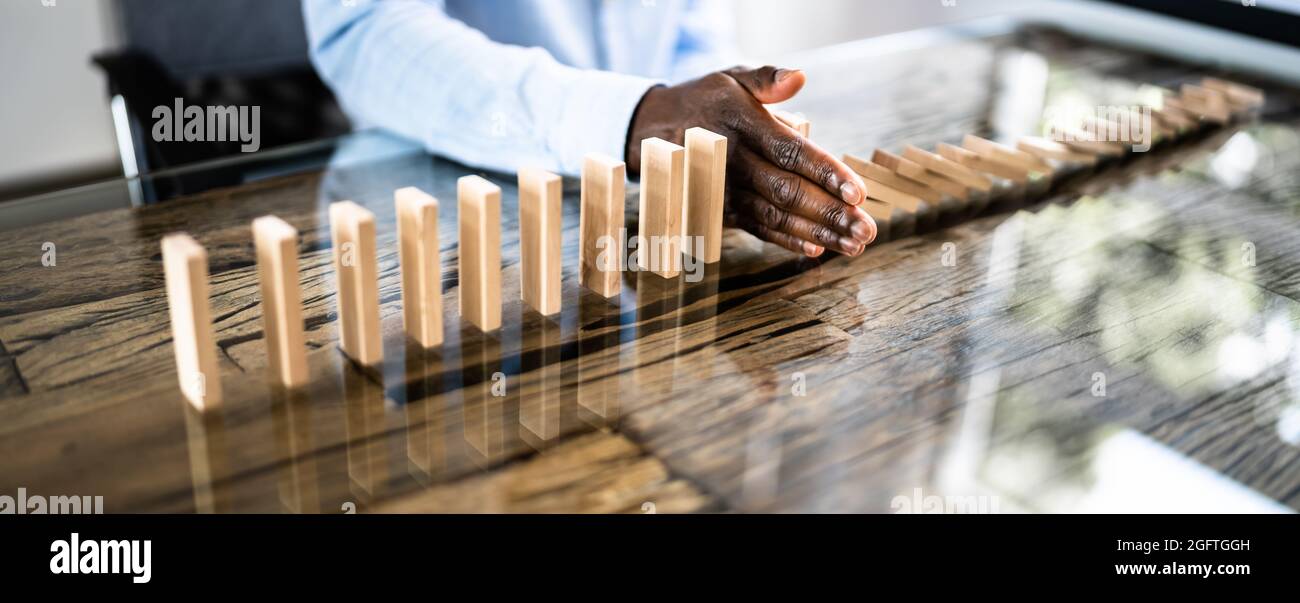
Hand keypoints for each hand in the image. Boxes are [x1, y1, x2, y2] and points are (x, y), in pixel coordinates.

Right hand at [625, 65, 875, 257]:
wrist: (652, 130)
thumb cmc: (707, 100)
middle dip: (831, 213)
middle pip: (788, 191)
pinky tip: (818, 249)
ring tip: (854, 245)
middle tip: (867, 230)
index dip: (825, 173)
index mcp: (743, 124)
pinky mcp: (722, 209)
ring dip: (818, 233)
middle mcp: (734, 161)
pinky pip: (759, 228)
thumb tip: (800, 77)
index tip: (857, 192)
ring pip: (776, 216)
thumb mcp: (732, 76)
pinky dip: (787, 240)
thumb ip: (767, 78)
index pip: (791, 152)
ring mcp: (726, 190)